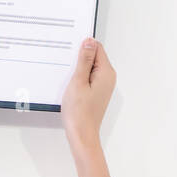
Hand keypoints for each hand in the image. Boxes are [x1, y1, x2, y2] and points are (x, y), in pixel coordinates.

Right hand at [61, 38, 116, 152]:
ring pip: (90, 67)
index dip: (82, 48)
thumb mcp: (78, 81)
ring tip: (70, 81)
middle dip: (79, 59)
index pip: (96, 48)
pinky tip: (72, 87)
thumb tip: (89, 42)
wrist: (82, 134)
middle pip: (94, 56)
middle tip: (69, 70)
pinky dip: (79, 78)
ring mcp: (103, 85)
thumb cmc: (80, 112)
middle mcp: (108, 77)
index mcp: (106, 72)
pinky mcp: (97, 91)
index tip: (71, 54)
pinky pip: (89, 76)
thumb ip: (84, 60)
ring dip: (78, 70)